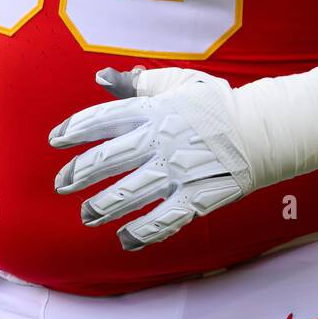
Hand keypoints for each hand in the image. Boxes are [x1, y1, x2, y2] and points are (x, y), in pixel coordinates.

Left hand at [49, 52, 317, 250]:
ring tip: (87, 215)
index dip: (76, 129)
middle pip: (110, 158)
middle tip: (62, 184)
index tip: (56, 140)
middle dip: (80, 172)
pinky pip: (164, 220)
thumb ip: (137, 84)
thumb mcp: (176, 85)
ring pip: (131, 192)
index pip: (105, 118)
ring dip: (104, 206)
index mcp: (154, 110)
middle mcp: (162, 140)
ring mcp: (179, 170)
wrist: (261, 129)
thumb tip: (101, 78)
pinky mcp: (197, 197)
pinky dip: (142, 233)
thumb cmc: (214, 104)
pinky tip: (125, 240)